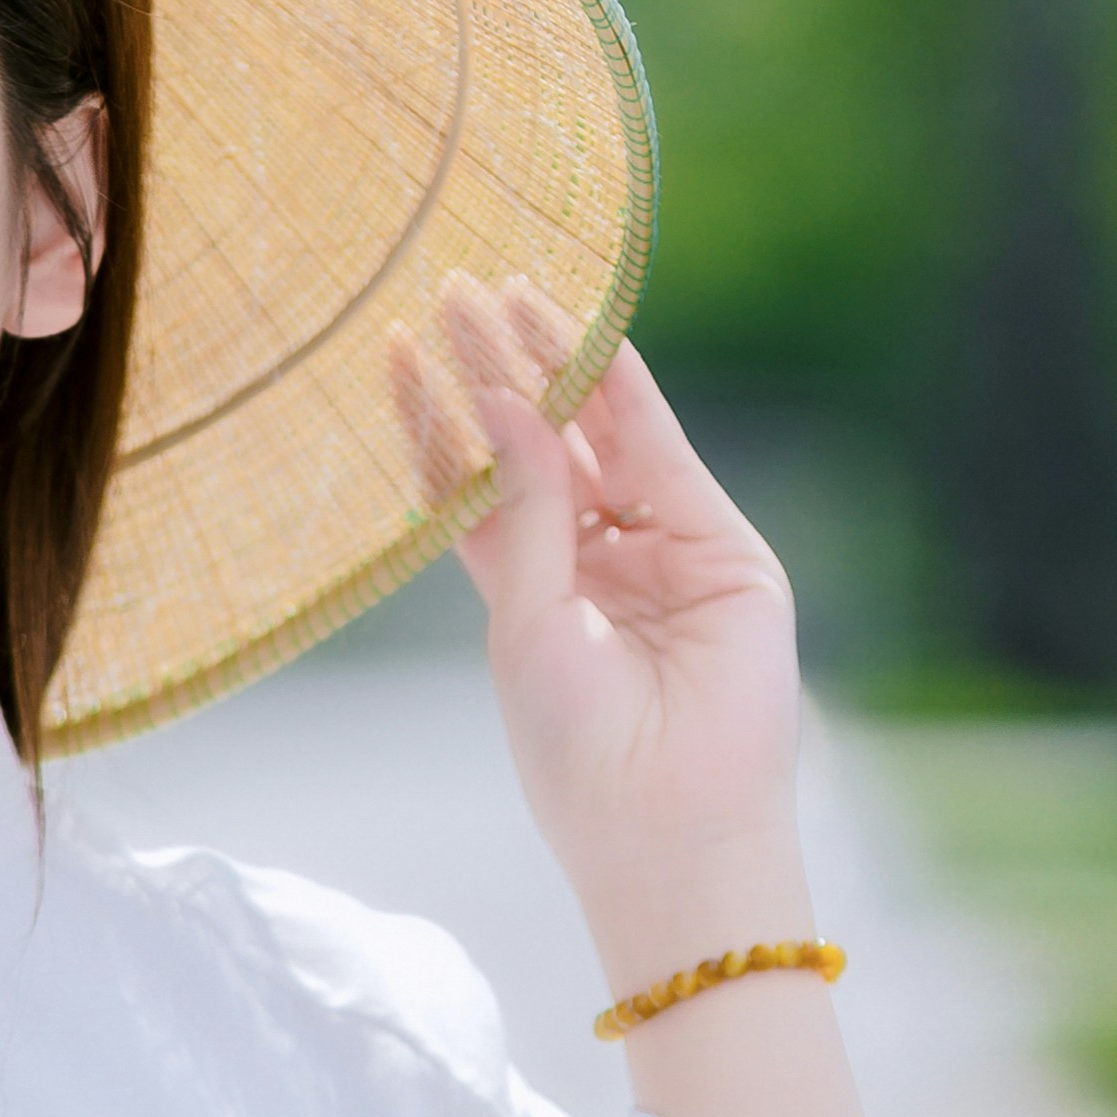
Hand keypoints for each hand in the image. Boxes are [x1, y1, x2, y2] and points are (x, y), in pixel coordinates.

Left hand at [387, 270, 809, 983]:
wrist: (669, 827)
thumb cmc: (579, 754)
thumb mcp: (527, 624)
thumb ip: (522, 510)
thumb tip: (505, 398)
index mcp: (531, 593)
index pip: (476, 482)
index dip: (441, 416)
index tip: (398, 346)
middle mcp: (596, 562)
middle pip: (541, 442)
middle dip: (498, 368)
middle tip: (455, 288)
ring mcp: (661, 550)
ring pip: (601, 435)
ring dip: (558, 362)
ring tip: (506, 292)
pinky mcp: (719, 547)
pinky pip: (660, 454)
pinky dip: (621, 397)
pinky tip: (578, 346)